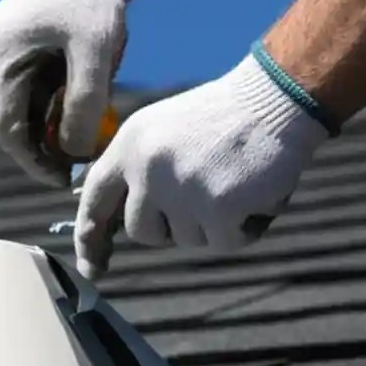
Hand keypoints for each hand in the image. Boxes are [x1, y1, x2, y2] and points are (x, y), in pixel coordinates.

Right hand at [0, 0, 132, 187]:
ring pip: (24, 107)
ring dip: (54, 123)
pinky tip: (83, 103)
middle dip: (48, 145)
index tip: (65, 181)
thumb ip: (86, 103)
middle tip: (84, 162)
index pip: (9, 131)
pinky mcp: (12, 51)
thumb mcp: (96, 52)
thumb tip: (75, 154)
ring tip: (90, 130)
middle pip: (15, 121)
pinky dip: (55, 103)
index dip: (36, 162)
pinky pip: (30, 90)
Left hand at [74, 54, 330, 278]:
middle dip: (171, 227)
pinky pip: (225, 242)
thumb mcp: (160, 130)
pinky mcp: (217, 208)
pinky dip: (244, 227)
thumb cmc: (222, 117)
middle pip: (143, 232)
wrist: (275, 98)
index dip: (90, 237)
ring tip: (232, 181)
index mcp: (128, 146)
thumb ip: (135, 170)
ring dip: (214, 222)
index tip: (92, 268)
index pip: (94, 200)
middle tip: (203, 196)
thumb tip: (116, 219)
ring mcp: (180, 190)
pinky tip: (255, 194)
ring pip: (187, 239)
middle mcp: (146, 169)